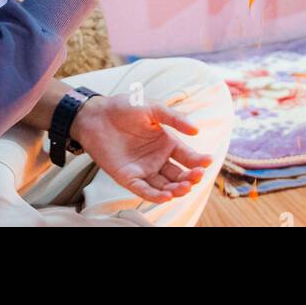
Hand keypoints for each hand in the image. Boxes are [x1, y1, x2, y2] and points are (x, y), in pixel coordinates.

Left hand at [69, 94, 211, 203]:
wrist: (97, 115)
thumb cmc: (125, 108)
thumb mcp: (153, 109)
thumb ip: (174, 118)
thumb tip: (196, 130)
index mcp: (166, 142)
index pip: (187, 156)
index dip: (199, 160)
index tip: (208, 161)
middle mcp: (158, 159)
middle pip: (179, 174)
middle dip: (190, 177)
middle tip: (197, 176)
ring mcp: (144, 169)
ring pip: (165, 185)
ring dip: (176, 189)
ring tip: (184, 187)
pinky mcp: (128, 177)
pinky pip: (144, 190)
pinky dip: (155, 195)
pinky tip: (167, 196)